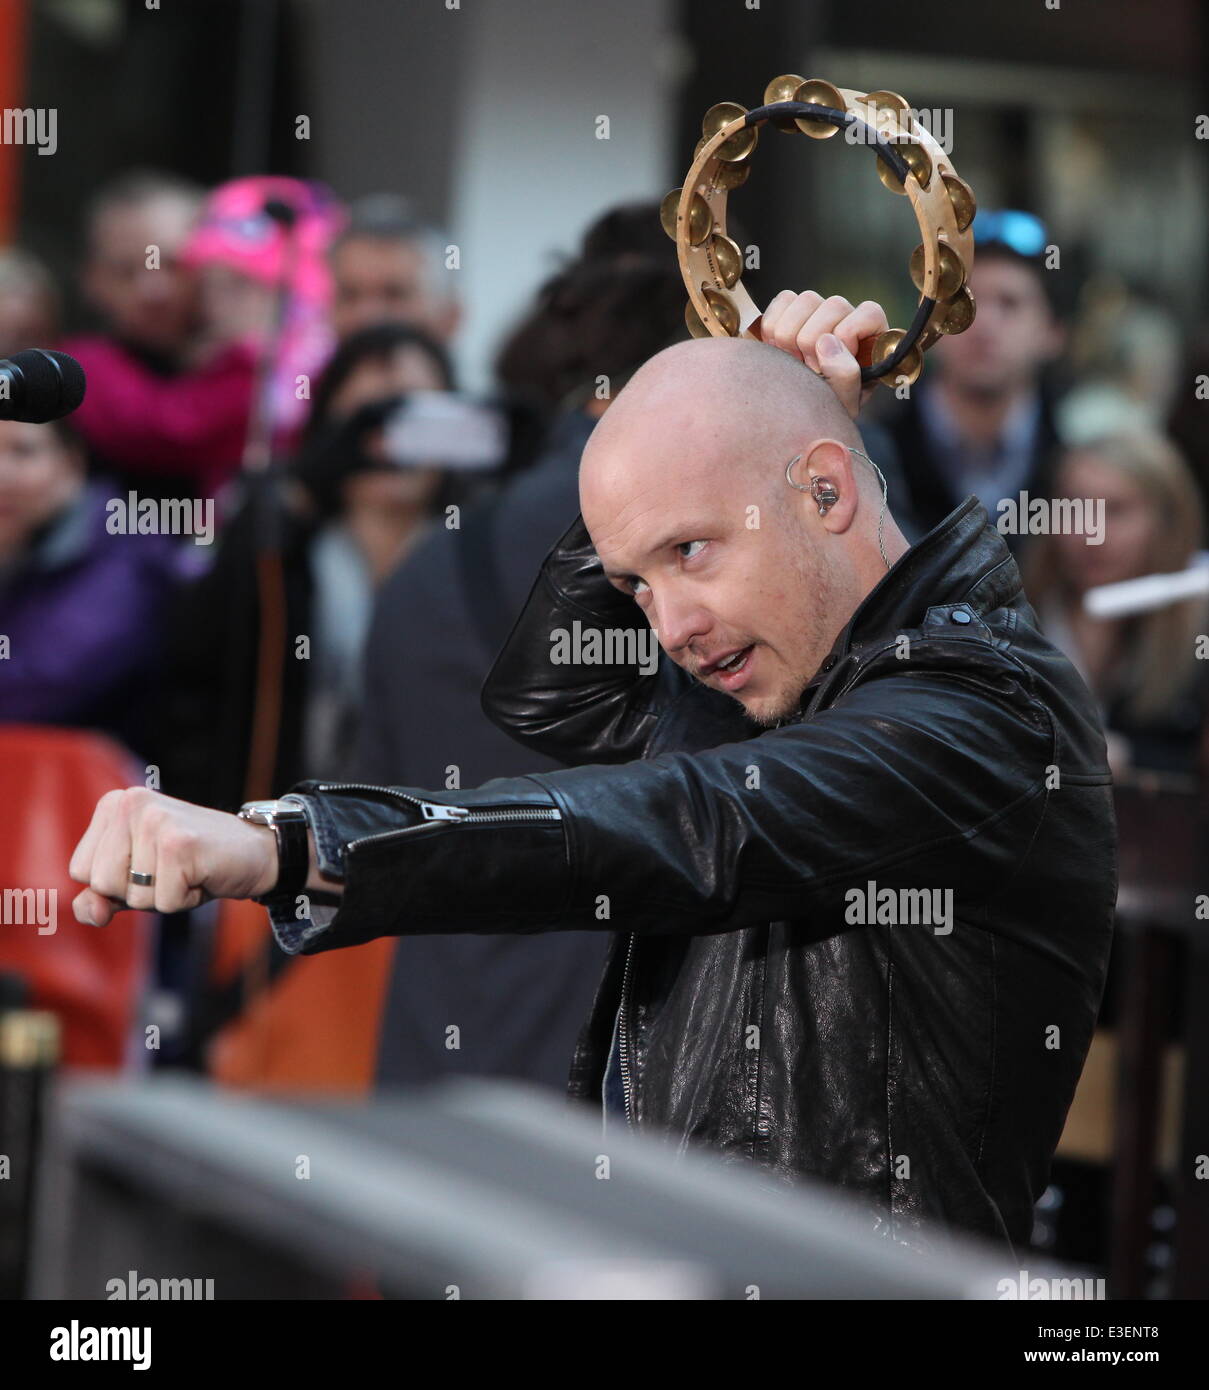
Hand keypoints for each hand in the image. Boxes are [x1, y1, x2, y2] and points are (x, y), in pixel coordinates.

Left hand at [69, 788, 278, 926]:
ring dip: (162, 897)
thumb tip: (91, 912)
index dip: (115, 883)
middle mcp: (131, 803)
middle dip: (136, 891)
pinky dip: (185, 899)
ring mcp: (155, 821)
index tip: (151, 864)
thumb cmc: (192, 865)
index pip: (80, 870)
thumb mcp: (138, 879)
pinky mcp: (179, 844)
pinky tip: (202, 875)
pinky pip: (163, 901)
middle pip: (101, 883)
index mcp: (114, 804)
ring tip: (186, 871)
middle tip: (171, 869)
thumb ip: (102, 896)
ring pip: (131, 895)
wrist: (255, 852)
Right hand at [754, 291, 888, 419]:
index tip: (829, 366)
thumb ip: (844, 376)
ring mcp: (818, 312)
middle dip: (813, 342)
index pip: (868, 313)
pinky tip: (779, 352)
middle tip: (807, 371)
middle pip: (833, 305)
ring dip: (791, 336)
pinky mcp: (791, 310)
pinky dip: (773, 327)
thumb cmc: (824, 411)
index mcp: (871, 339)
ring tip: (792, 363)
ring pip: (806, 300)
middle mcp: (847, 319)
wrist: (793, 416)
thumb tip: (828, 341)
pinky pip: (782, 301)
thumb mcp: (842, 404)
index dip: (846, 337)